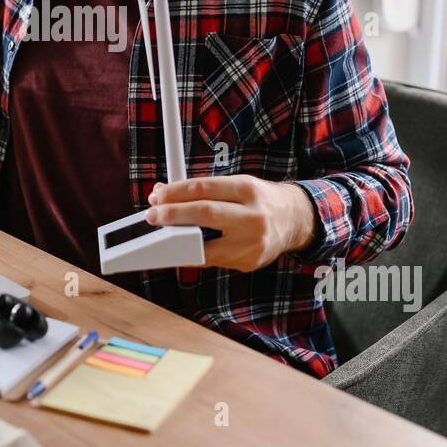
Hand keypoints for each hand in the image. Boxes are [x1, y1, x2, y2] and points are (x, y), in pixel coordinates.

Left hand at [145, 175, 317, 271]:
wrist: (295, 220)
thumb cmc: (258, 200)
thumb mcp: (236, 185)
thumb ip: (203, 190)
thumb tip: (163, 191)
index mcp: (247, 189)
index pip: (203, 188)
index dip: (175, 193)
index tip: (156, 196)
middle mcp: (253, 215)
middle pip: (205, 213)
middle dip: (173, 215)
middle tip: (152, 216)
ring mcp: (253, 242)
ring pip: (207, 244)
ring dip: (178, 241)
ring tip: (160, 236)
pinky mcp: (249, 262)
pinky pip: (213, 259)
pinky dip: (194, 254)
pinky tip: (181, 249)